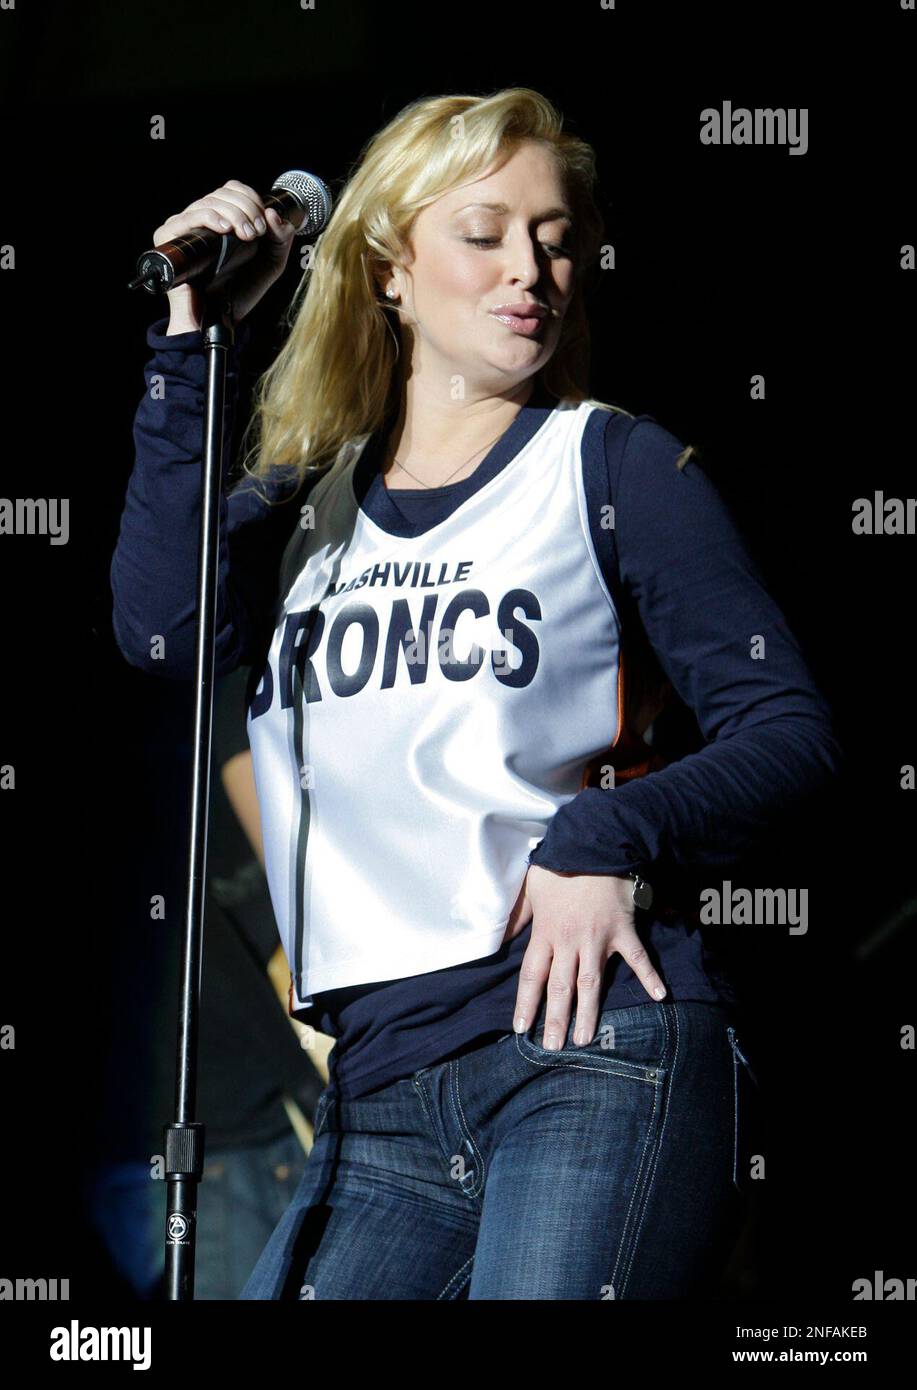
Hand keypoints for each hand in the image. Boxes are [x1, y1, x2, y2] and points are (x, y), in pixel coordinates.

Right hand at [154, 179, 297, 328]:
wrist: (220, 319)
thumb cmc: (242, 292)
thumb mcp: (271, 262)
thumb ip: (281, 238)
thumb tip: (273, 212)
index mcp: (221, 218)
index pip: (232, 190)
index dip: (251, 198)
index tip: (264, 224)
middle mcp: (200, 218)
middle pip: (222, 193)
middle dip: (246, 209)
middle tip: (258, 233)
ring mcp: (183, 227)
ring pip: (208, 202)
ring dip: (234, 214)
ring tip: (247, 236)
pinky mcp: (168, 237)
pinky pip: (189, 217)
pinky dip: (209, 218)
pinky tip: (224, 230)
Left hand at [503, 864, 666, 1048]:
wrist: (593, 844)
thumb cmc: (560, 865)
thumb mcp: (531, 888)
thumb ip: (518, 916)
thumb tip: (500, 937)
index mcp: (545, 932)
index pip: (531, 977)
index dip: (526, 1005)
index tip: (521, 1028)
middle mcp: (569, 941)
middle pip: (560, 988)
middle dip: (556, 1020)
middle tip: (554, 1048)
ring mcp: (598, 938)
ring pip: (592, 983)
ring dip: (589, 1013)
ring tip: (585, 1040)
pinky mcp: (623, 931)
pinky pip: (638, 958)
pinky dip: (650, 977)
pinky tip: (661, 996)